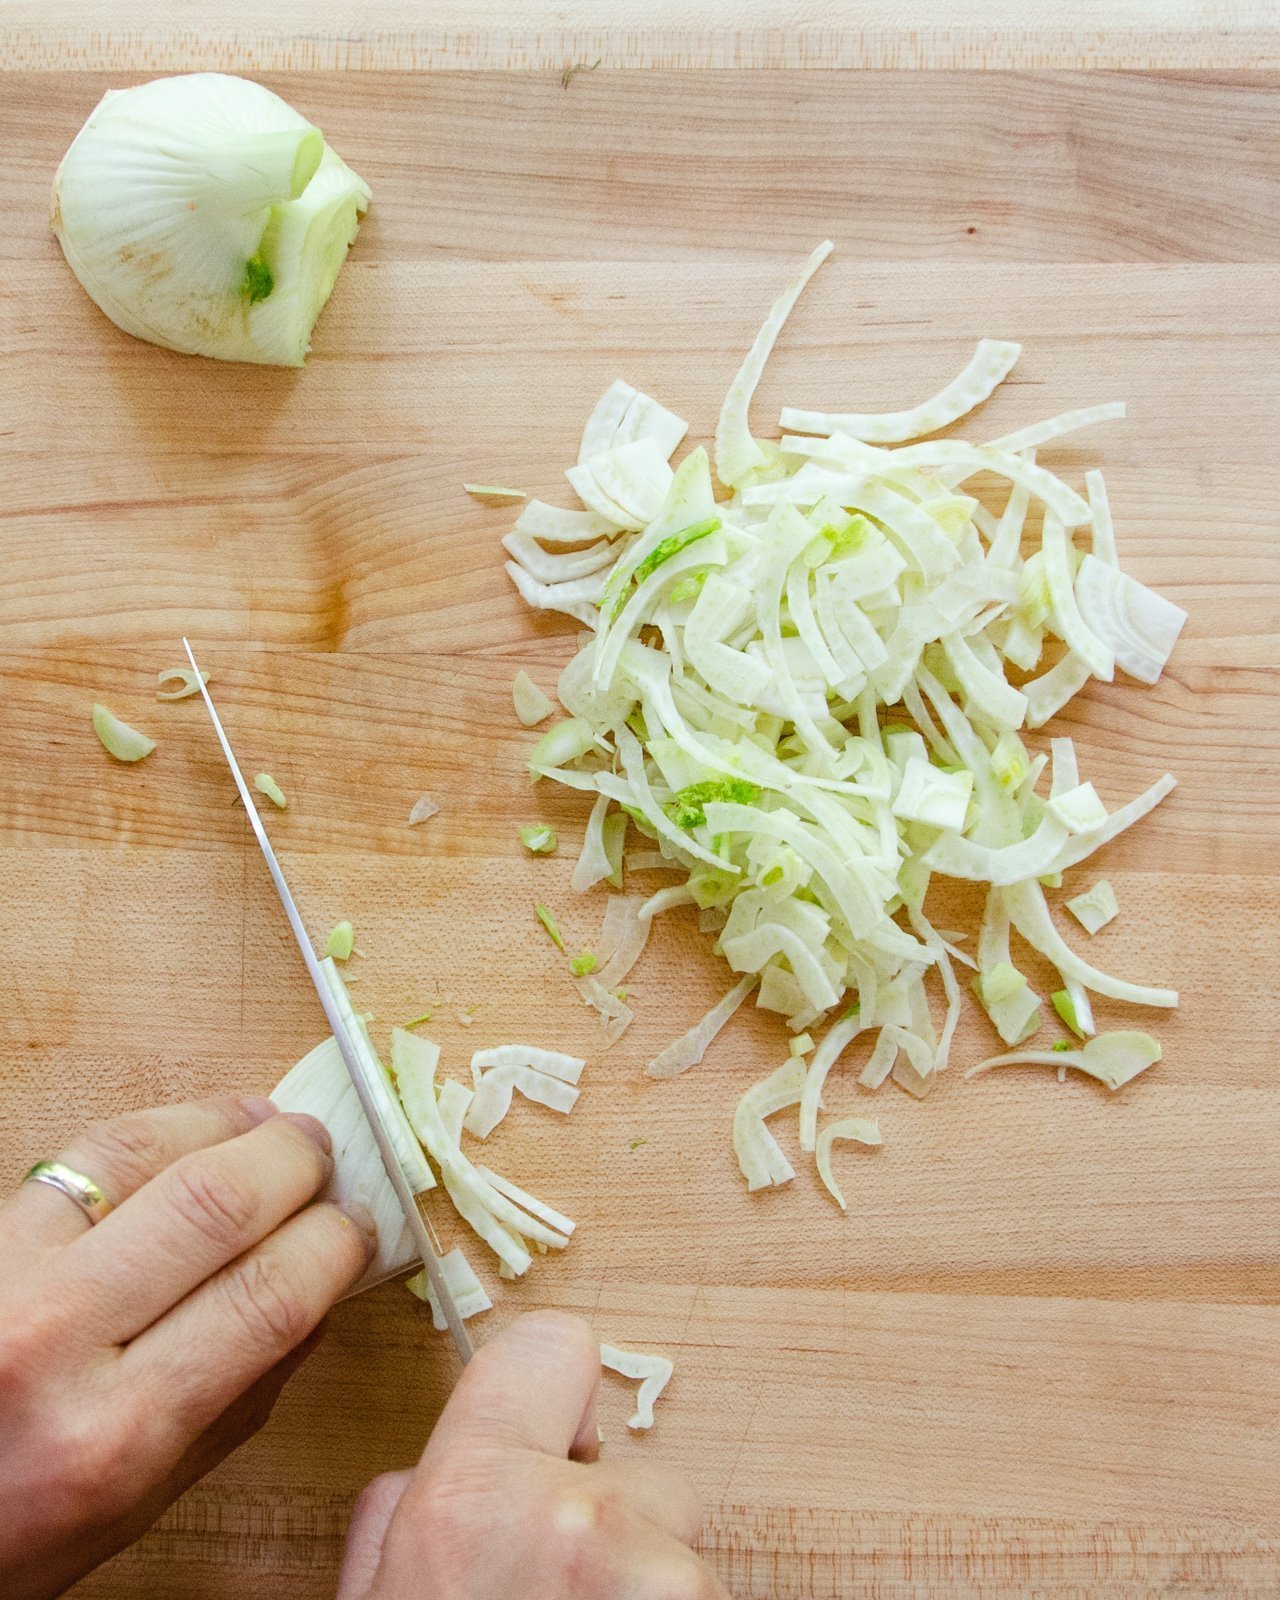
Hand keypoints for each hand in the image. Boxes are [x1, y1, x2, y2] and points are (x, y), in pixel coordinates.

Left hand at [0, 1095, 376, 1599]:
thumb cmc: (19, 1530)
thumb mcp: (147, 1499)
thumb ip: (242, 1395)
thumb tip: (319, 1292)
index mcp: (118, 1432)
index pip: (268, 1298)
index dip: (334, 1243)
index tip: (358, 1227)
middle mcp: (56, 1342)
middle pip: (217, 1205)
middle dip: (296, 1164)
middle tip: (326, 1159)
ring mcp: (7, 1277)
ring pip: (145, 1153)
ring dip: (230, 1124)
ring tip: (272, 1125)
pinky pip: (84, 1153)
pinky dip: (158, 1127)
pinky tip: (198, 1131)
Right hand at [337, 1311, 728, 1599]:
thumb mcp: (377, 1595)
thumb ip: (406, 1507)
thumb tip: (437, 1468)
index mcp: (473, 1495)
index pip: (560, 1345)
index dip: (559, 1399)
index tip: (558, 1447)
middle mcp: (572, 1521)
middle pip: (640, 1474)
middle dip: (615, 1530)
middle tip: (553, 1591)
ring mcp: (657, 1577)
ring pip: (680, 1548)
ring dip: (645, 1588)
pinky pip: (707, 1595)